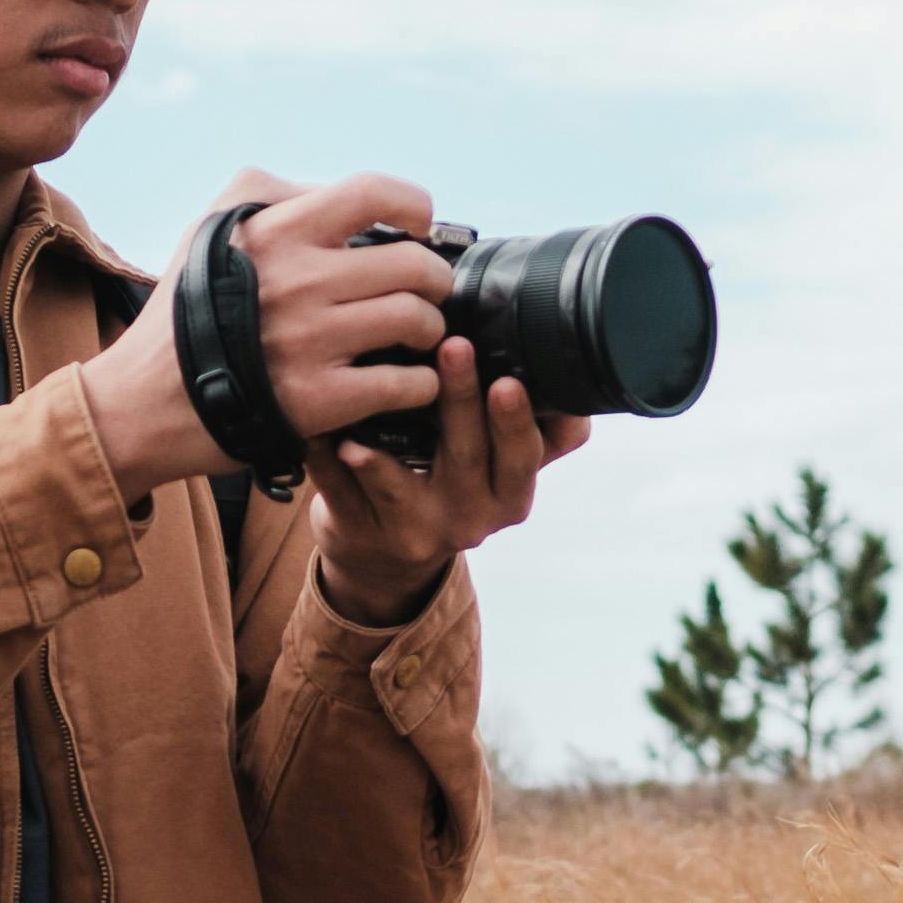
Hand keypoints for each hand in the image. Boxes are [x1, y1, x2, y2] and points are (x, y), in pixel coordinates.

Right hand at [77, 171, 464, 496]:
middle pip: (414, 265)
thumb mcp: (208, 227)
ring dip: (430, 332)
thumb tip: (336, 193)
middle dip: (434, 281)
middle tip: (427, 293)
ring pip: (419, 322)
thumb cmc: (183, 313)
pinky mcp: (319, 401)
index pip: (374, 192)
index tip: (421, 226)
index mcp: (278, 232)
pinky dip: (419, 385)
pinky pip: (405, 384)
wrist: (143, 402)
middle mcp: (300, 281)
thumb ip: (270, 194)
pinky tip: (406, 383)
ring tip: (416, 338)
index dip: (416, 205)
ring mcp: (312, 342)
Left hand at [304, 340, 589, 627]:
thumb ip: (543, 435)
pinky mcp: (362, 534)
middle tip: (454, 347)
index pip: (524, 457)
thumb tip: (581, 385)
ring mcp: (413, 531)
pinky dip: (329, 463)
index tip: (510, 380)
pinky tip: (321, 435)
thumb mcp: (503, 472)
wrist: (385, 555)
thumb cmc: (450, 487)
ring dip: (385, 450)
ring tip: (377, 406)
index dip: (518, 422)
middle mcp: (469, 520)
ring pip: (400, 485)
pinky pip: (342, 494)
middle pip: (466, 457)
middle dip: (461, 402)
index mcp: (509, 496)